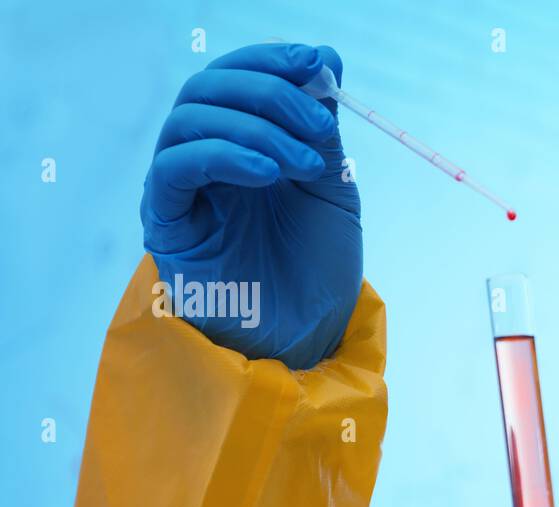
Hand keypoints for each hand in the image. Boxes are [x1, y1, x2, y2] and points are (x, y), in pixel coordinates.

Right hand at [141, 42, 360, 369]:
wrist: (307, 337)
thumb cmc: (318, 268)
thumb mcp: (332, 186)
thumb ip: (321, 128)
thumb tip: (324, 57)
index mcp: (242, 143)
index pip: (238, 77)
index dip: (273, 60)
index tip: (318, 63)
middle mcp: (205, 158)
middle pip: (210, 89)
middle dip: (270, 93)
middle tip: (319, 125)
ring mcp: (182, 189)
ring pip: (191, 120)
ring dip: (256, 128)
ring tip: (304, 164)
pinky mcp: (167, 222)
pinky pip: (175, 168)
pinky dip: (223, 155)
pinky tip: (269, 173)